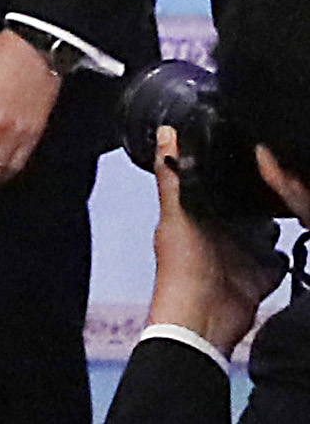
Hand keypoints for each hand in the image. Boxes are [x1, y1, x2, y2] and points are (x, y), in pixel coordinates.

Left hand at [147, 125, 284, 355]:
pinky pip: (276, 262)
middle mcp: (217, 232)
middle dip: (257, 197)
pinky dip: (282, 258)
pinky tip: (286, 248)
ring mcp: (238, 255)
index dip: (226, 171)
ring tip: (289, 208)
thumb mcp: (177, 215)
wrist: (204, 319)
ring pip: (262, 233)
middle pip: (243, 208)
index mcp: (195, 215)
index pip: (212, 185)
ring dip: (272, 225)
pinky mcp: (257, 276)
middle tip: (278, 181)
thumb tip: (165, 134)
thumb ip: (173, 176)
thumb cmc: (182, 271)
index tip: (246, 153)